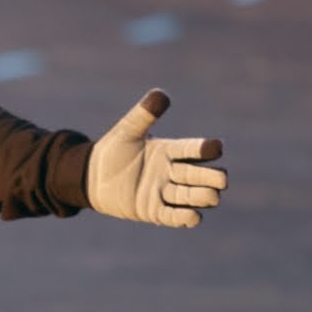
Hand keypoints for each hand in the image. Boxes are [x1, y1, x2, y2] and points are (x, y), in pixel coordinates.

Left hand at [86, 89, 227, 227]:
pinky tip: (193, 217)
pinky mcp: (154, 211)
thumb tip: (161, 94)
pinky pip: (174, 216)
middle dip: (213, 178)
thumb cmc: (112, 151)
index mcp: (170, 151)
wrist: (90, 177)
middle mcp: (172, 172)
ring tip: (210, 196)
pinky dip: (185, 217)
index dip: (205, 149)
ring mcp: (165, 192)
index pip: (193, 149)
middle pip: (202, 176)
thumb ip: (143, 115)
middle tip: (220, 180)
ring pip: (194, 197)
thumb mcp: (126, 132)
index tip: (216, 147)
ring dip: (204, 197)